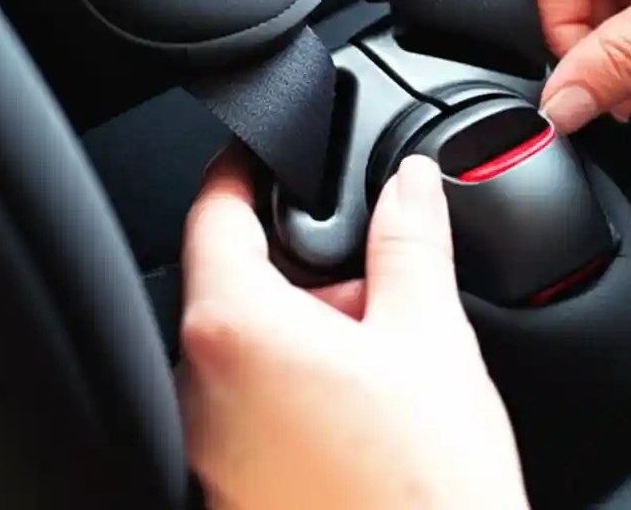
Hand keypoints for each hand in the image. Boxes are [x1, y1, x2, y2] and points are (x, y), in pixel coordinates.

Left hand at [176, 147, 528, 509]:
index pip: (213, 215)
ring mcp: (207, 448)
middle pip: (235, 285)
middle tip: (376, 286)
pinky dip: (296, 388)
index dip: (239, 171)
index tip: (259, 153)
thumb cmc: (427, 491)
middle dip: (305, 273)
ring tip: (384, 364)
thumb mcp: (431, 340)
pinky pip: (249, 408)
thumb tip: (411, 185)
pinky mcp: (228, 487)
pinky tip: (364, 415)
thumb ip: (412, 243)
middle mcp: (199, 390)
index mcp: (237, 332)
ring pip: (246, 350)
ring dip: (306, 333)